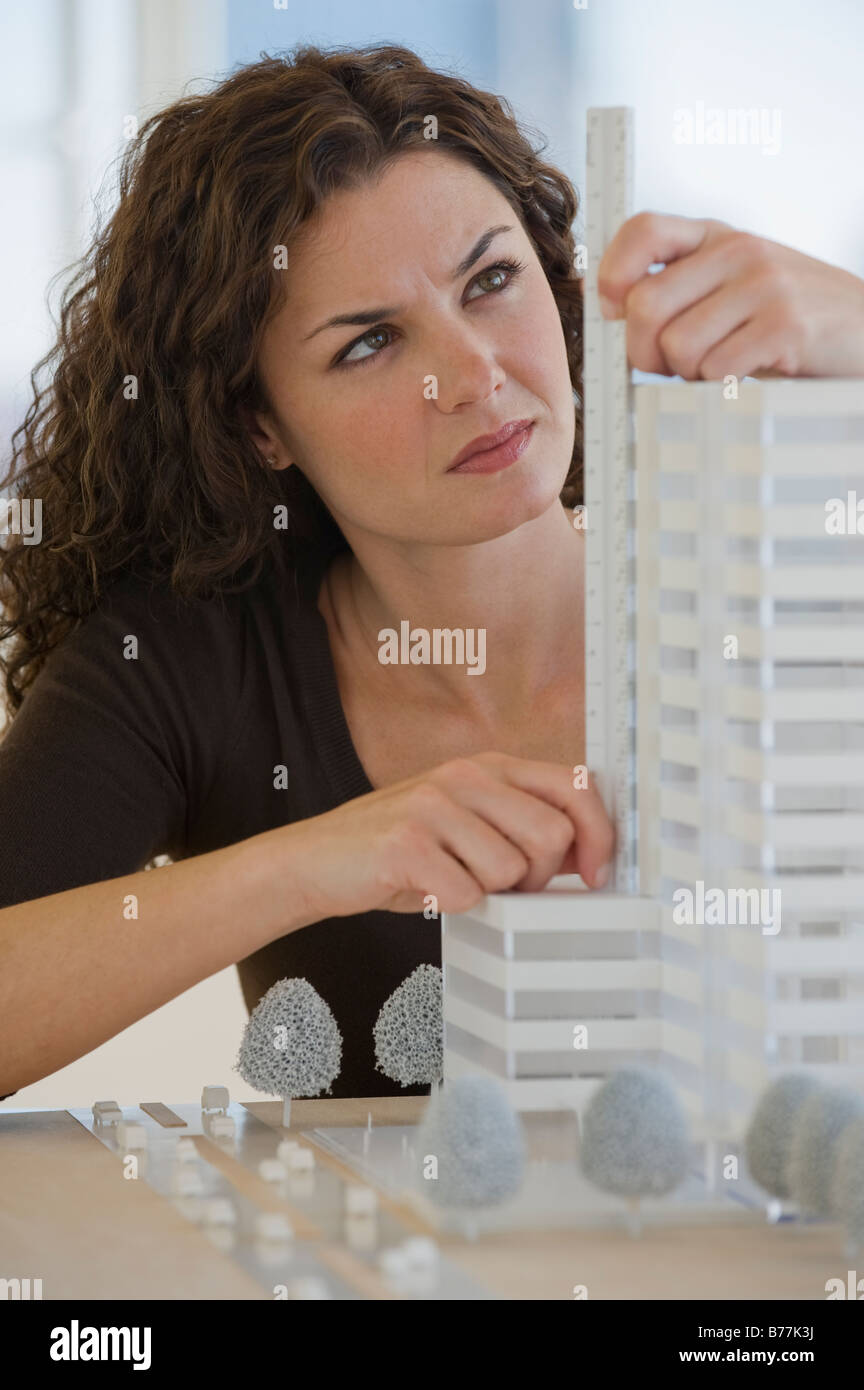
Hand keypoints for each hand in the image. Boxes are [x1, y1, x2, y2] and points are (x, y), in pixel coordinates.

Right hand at [284, 751, 614, 917]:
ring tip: (452, 881)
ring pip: (509, 869)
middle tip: (505, 887)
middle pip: (551, 834)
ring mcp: (434, 805)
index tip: (596, 873)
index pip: (574, 786)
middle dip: (539, 876)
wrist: (316, 860)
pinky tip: (424, 890)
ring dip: (488, 893)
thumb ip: (521, 825)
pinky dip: (450, 906)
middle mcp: (465, 775)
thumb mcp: (467, 822)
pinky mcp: (406, 842)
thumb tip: (589, 854)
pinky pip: (465, 894)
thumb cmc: (401, 849)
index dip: (599, 834)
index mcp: (488, 766)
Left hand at [592, 211, 863, 379]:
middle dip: (646, 352)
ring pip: (676, 346)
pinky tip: (748, 377)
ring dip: (690, 376)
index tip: (613, 310)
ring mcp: (765, 284)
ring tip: (724, 368)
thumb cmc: (793, 320)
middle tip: (674, 366)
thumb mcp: (736, 287)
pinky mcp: (785, 325)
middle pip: (644, 306)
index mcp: (717, 237)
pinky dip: (722, 389)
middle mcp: (738, 251)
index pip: (643, 230)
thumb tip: (606, 303)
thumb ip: (681, 288)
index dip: (613, 274)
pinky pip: (715, 369)